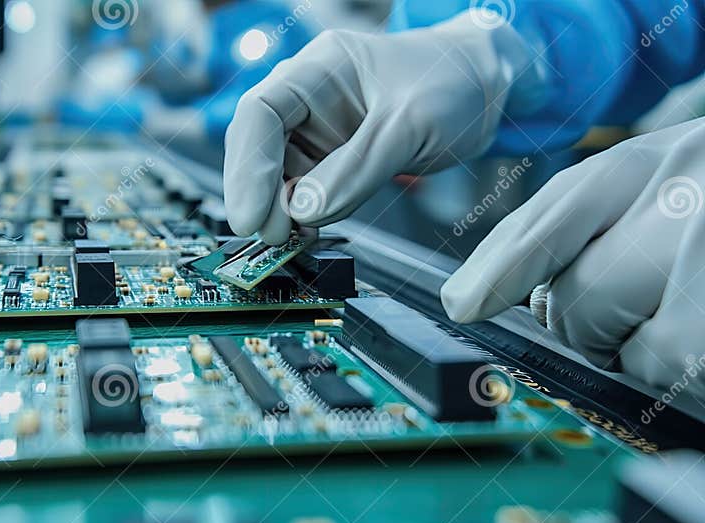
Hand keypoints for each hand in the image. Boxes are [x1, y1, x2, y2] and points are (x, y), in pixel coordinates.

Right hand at [223, 10, 536, 243]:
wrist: (484, 89)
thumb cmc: (451, 83)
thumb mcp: (411, 124)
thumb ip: (358, 167)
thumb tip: (305, 210)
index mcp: (319, 69)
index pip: (261, 113)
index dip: (248, 166)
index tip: (252, 213)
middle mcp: (308, 99)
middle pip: (258, 147)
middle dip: (258, 194)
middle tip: (271, 235)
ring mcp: (316, 132)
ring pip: (276, 177)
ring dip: (278, 212)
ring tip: (290, 241)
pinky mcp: (331, 162)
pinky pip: (303, 193)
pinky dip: (301, 218)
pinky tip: (306, 235)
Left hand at [442, 118, 704, 396]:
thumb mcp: (659, 186)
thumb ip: (578, 223)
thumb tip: (486, 292)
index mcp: (652, 162)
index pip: (554, 213)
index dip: (498, 266)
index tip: (463, 304)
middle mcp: (684, 195)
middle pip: (572, 298)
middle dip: (586, 323)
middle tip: (624, 312)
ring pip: (624, 345)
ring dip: (643, 352)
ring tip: (688, 315)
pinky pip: (676, 370)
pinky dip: (684, 374)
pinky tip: (703, 340)